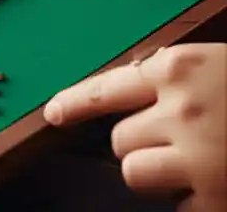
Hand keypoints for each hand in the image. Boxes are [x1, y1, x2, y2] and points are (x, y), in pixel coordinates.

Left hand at [44, 44, 226, 210]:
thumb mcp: (215, 66)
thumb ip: (172, 78)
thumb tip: (134, 85)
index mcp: (179, 69)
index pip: (105, 89)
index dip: (74, 104)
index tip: (54, 114)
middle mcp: (181, 110)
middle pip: (118, 138)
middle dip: (141, 143)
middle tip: (180, 140)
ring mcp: (198, 156)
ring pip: (134, 172)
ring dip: (157, 174)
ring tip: (195, 164)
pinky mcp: (215, 196)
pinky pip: (178, 206)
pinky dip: (194, 200)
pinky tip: (217, 183)